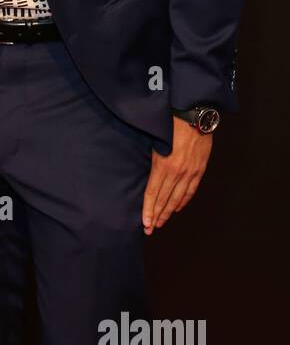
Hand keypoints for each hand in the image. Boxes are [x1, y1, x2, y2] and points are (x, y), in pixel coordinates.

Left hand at [142, 118, 211, 233]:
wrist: (195, 115)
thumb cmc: (170, 125)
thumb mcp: (156, 143)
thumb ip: (153, 163)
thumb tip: (149, 180)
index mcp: (163, 165)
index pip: (153, 194)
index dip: (149, 210)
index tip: (145, 224)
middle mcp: (177, 172)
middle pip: (164, 200)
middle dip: (156, 216)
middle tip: (150, 229)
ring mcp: (190, 172)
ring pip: (177, 198)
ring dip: (168, 212)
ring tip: (161, 222)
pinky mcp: (200, 169)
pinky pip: (191, 190)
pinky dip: (183, 201)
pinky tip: (177, 208)